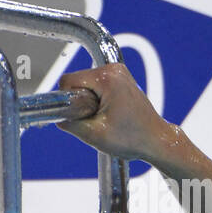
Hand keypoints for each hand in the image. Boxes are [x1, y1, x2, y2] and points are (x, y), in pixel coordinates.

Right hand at [56, 62, 171, 161]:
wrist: (157, 142)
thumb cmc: (134, 139)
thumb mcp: (94, 134)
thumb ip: (68, 123)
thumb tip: (54, 115)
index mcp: (108, 78)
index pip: (68, 81)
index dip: (68, 100)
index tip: (83, 115)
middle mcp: (114, 70)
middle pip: (77, 82)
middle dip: (80, 102)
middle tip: (99, 119)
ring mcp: (119, 73)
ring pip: (85, 85)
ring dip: (89, 102)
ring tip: (107, 117)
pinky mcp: (121, 79)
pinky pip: (96, 86)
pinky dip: (98, 100)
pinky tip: (110, 113)